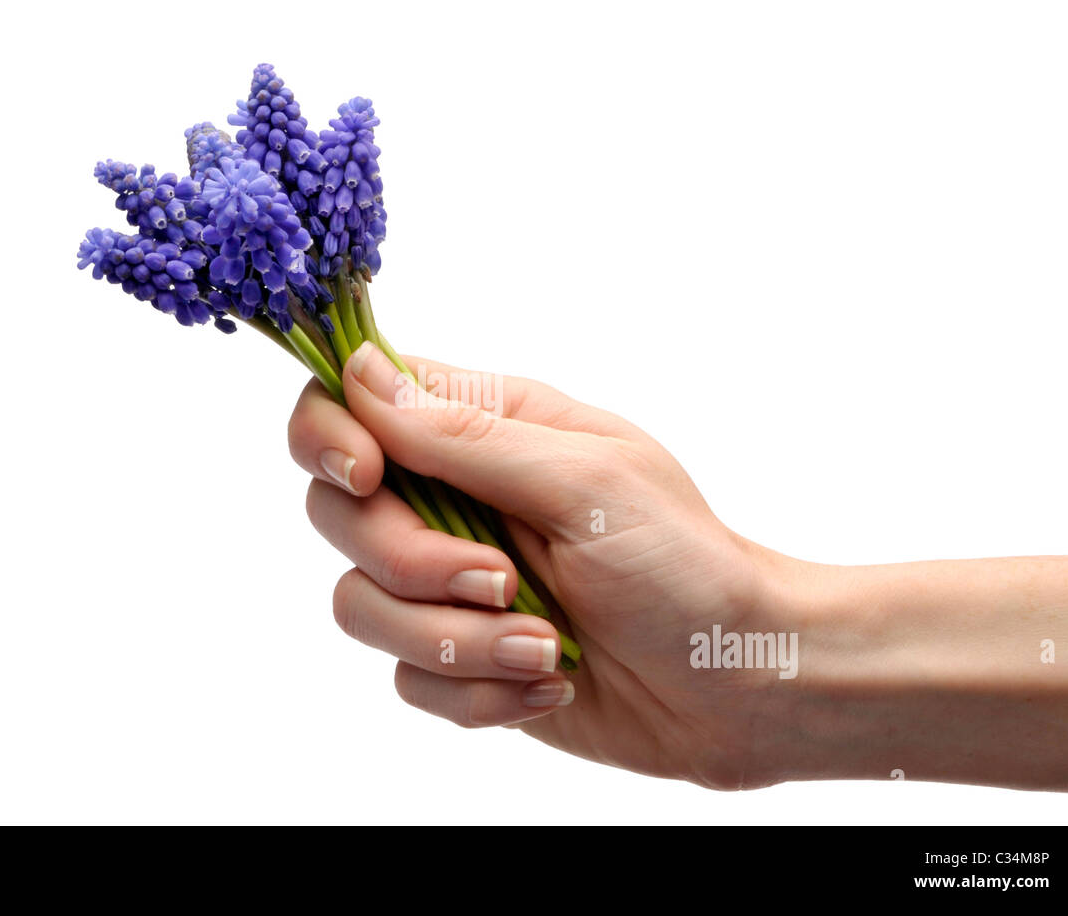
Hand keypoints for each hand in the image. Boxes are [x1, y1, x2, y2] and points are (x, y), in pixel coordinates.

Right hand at [288, 341, 793, 787]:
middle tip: (504, 581)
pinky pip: (409, 678)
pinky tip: (547, 683)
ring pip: (363, 606)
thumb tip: (362, 376)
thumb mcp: (585, 480)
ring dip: (456, 640)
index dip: (330, 436)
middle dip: (414, 563)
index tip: (367, 476)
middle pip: (339, 514)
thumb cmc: (684, 564)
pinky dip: (479, 691)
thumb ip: (465, 436)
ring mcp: (450, 582)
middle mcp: (453, 498)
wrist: (736, 683)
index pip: (352, 402)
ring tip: (544, 647)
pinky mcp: (460, 656)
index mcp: (484, 429)